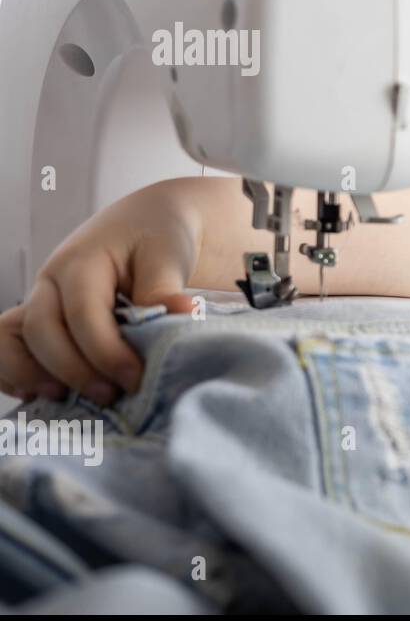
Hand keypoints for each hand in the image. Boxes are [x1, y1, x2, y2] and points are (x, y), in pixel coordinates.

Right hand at [0, 184, 200, 405]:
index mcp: (82, 261)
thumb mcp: (167, 254)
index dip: (105, 352)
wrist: (149, 220)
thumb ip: (165, 288)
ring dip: (33, 373)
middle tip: (112, 397)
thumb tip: (180, 315)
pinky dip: (15, 371)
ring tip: (67, 400)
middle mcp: (52, 281)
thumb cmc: (157, 235)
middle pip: (42, 331)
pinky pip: (9, 344)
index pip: (83, 314)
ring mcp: (41, 299)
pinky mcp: (42, 317)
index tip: (134, 379)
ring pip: (12, 338)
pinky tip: (43, 394)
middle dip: (74, 371)